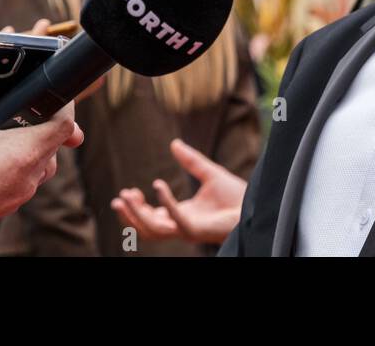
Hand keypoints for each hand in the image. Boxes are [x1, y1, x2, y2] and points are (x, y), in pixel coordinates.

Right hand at [0, 67, 83, 233]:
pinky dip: (13, 172)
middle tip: (27, 116)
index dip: (64, 108)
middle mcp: (28, 176)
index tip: (57, 99)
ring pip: (38, 169)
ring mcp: (17, 195)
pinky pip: (20, 185)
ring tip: (7, 138)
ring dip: (28, 153)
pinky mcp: (3, 208)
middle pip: (53, 147)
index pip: (64, 126)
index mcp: (24, 152)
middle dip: (43, 130)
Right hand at [110, 139, 246, 245]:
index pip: (152, 217)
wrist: (256, 204)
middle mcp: (182, 225)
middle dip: (130, 216)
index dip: (137, 207)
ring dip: (138, 215)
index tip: (127, 192)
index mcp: (182, 214)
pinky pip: (175, 219)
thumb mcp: (209, 172)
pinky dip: (165, 203)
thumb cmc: (236, 195)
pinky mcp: (197, 230)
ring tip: (128, 196)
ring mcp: (188, 229)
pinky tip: (157, 186)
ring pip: (154, 230)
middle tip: (119, 199)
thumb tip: (174, 143)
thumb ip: (191, 161)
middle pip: (147, 228)